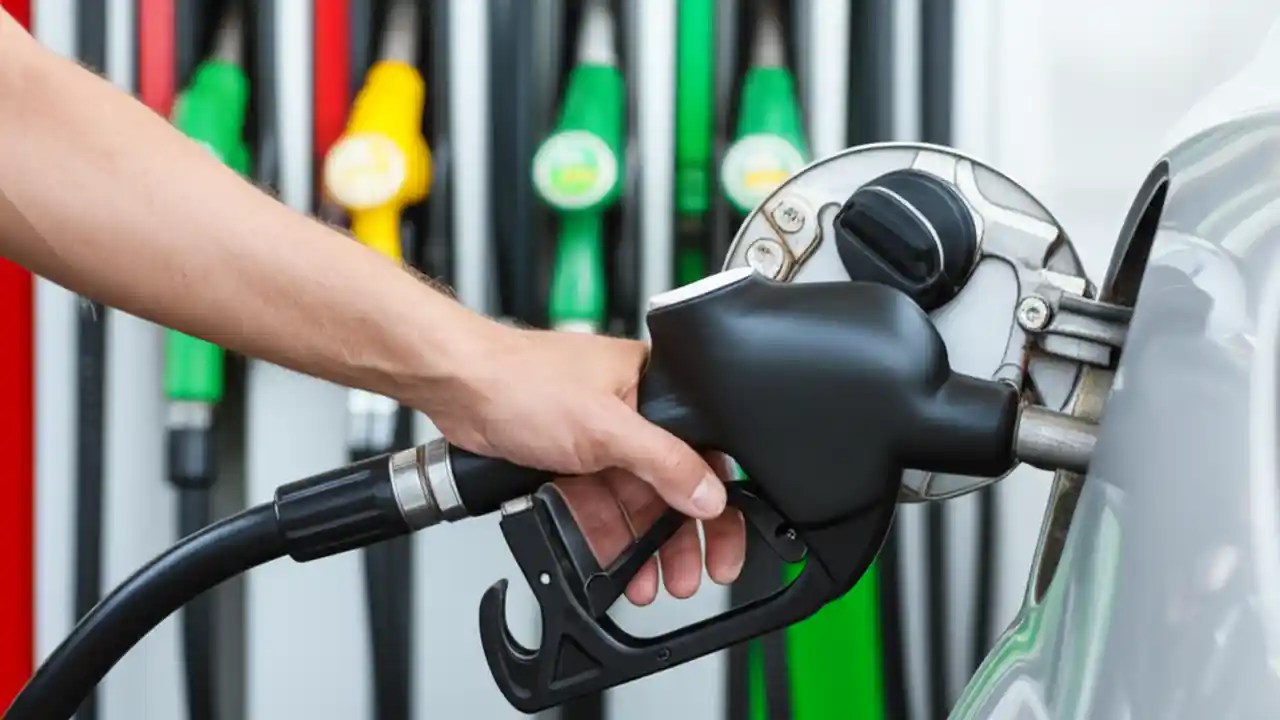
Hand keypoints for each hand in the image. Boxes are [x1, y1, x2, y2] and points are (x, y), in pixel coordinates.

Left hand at [420, 326, 745, 601]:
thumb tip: (709, 494)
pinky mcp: (568, 458)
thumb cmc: (521, 379)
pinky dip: (607, 535)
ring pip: (633, 500)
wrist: (456, 386)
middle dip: (680, 536)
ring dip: (642, 545)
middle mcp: (630, 409)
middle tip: (689, 575)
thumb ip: (665, 463)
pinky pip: (598, 504)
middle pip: (670, 483)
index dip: (717, 501)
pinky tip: (612, 565)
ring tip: (649, 582)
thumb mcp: (608, 427)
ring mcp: (597, 435)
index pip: (704, 450)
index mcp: (653, 385)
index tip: (721, 543)